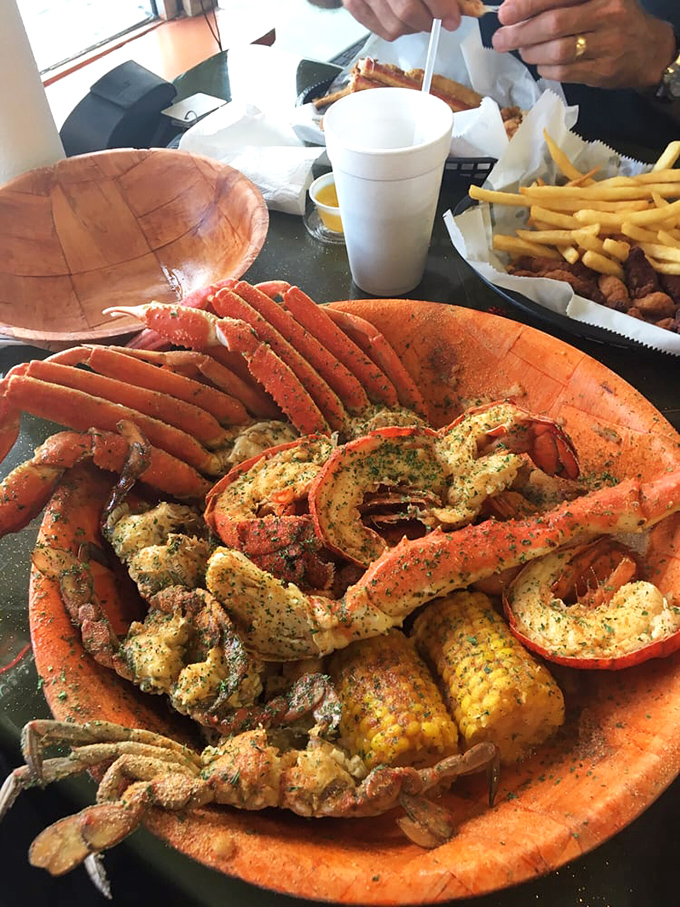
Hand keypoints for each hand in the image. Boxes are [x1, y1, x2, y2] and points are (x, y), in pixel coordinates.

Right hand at [341, 1, 461, 41]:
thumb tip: (453, 7)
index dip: (442, 9)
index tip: (452, 19)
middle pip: (407, 12)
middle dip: (428, 20)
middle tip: (436, 17)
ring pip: (395, 27)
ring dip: (412, 26)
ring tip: (417, 13)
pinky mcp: (353, 4)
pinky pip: (381, 30)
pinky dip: (396, 27)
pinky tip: (401, 14)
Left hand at [493, 0, 675, 88]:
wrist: (648, 49)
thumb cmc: (612, 19)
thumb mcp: (593, 0)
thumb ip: (562, 3)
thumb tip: (517, 10)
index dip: (528, 4)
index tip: (505, 14)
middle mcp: (607, 13)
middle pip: (554, 24)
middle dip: (521, 33)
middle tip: (501, 39)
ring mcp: (607, 43)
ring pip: (558, 51)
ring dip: (532, 53)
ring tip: (523, 51)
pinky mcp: (603, 70)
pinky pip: (564, 72)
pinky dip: (546, 69)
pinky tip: (541, 64)